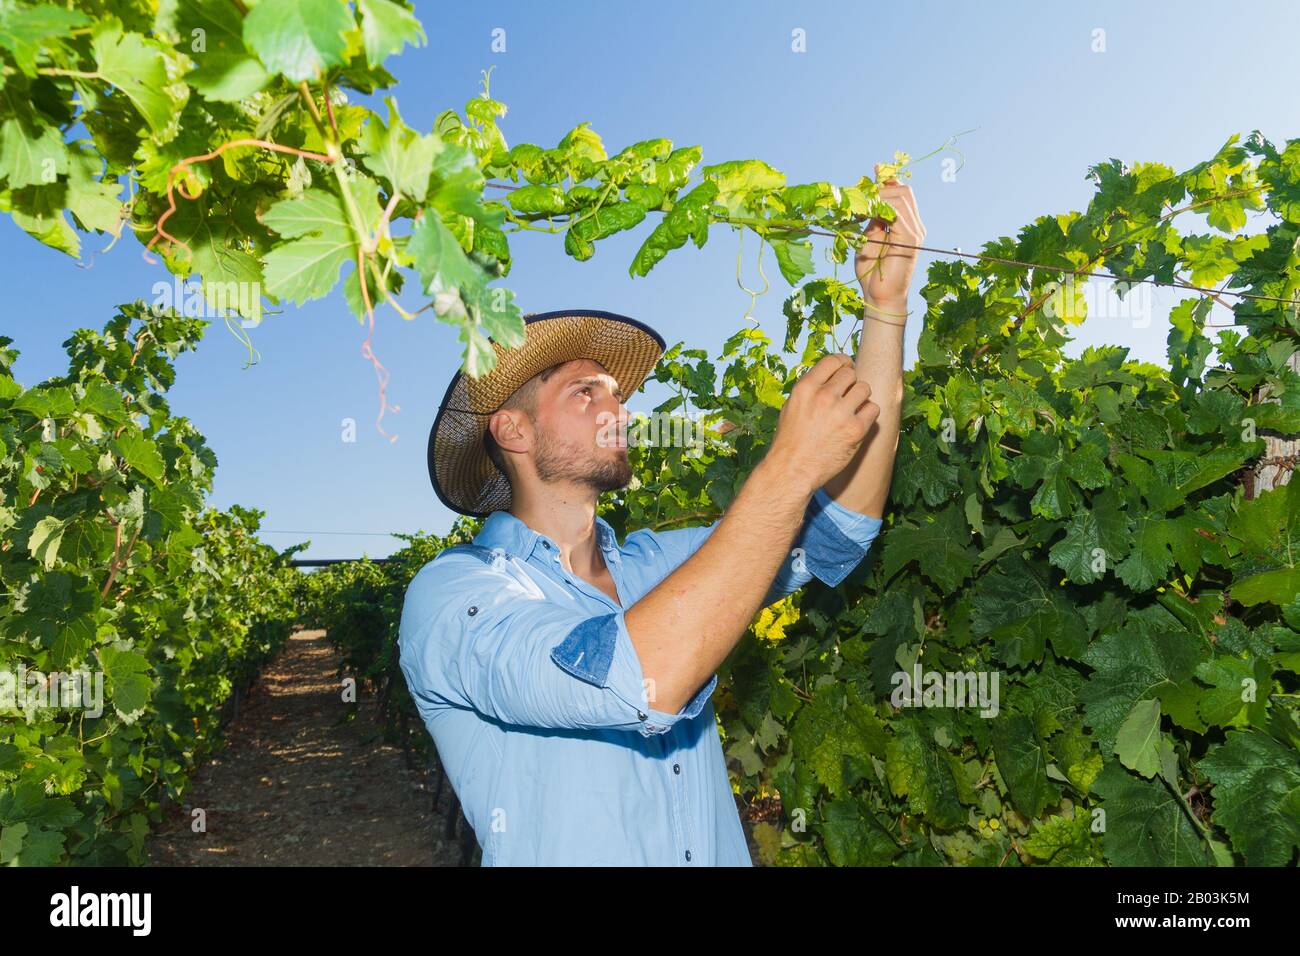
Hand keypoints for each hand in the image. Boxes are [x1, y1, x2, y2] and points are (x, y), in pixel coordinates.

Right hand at [767, 353, 878, 493]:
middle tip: (847, 396)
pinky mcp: (856, 429)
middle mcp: (823, 396)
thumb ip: (810, 390)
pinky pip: (873, 409)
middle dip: (850, 383)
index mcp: (805, 388)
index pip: (833, 360)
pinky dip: (868, 415)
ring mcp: (841, 412)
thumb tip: (830, 377)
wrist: (792, 470)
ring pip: (865, 388)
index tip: (846, 369)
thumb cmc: (789, 441)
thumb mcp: (791, 407)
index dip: (843, 363)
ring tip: (852, 410)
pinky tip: (857, 423)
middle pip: (851, 373)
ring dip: (861, 398)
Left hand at [854, 166, 925, 319]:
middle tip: (862, 193)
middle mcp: (914, 225)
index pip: (901, 194)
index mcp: (905, 225)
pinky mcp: (910, 238)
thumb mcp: (869, 238)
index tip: (874, 171)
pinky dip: (882, 207)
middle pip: (904, 191)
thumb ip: (873, 220)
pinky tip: (868, 212)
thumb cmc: (872, 272)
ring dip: (880, 195)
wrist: (880, 296)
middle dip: (883, 187)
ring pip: (902, 197)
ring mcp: (915, 231)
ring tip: (862, 205)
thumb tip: (869, 200)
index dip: (887, 181)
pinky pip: (898, 212)